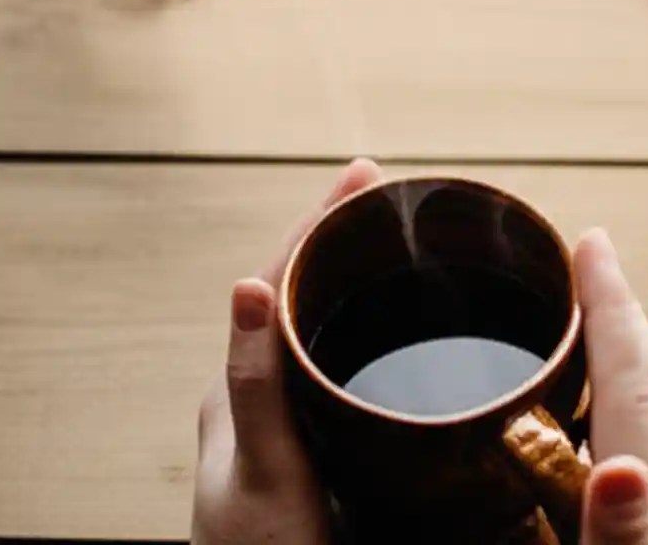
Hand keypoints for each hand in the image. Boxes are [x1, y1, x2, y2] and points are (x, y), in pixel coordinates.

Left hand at [192, 158, 384, 544]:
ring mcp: (294, 421)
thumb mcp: (262, 470)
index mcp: (241, 390)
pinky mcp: (323, 446)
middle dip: (345, 238)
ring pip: (327, 330)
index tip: (363, 176)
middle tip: (392, 196)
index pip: (277, 282)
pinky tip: (406, 333)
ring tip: (402, 242)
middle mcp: (265, 397)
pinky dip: (375, 331)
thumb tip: (249, 286)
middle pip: (304, 295)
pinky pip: (347, 369)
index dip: (318, 224)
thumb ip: (256, 387)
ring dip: (360, 279)